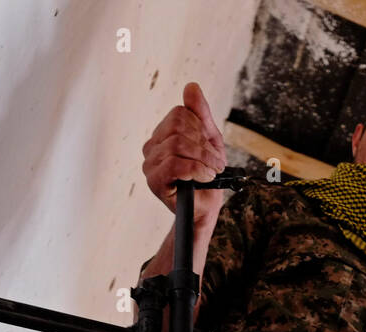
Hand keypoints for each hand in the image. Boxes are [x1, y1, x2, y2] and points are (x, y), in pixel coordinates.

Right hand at [141, 82, 227, 221]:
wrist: (204, 210)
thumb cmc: (206, 177)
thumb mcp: (209, 140)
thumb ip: (200, 114)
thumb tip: (191, 87)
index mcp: (161, 136)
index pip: (179, 114)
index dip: (200, 128)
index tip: (211, 148)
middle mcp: (151, 148)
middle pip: (177, 127)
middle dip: (203, 144)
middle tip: (215, 163)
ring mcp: (150, 165)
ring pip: (177, 144)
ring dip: (204, 158)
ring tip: (212, 172)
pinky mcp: (154, 182)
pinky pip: (176, 164)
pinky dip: (197, 169)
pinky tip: (206, 177)